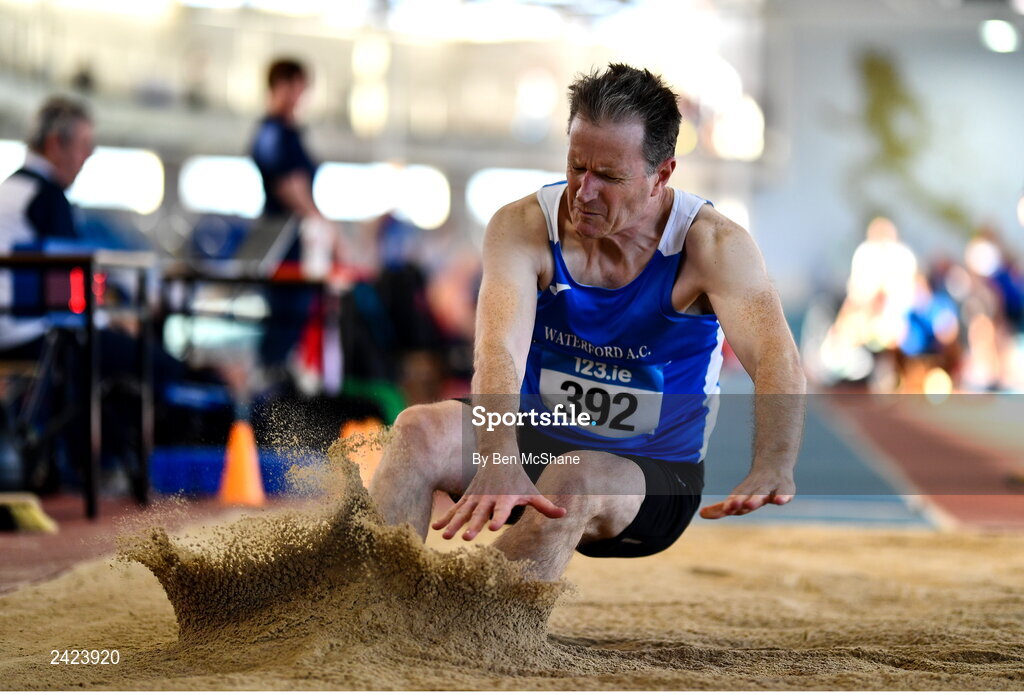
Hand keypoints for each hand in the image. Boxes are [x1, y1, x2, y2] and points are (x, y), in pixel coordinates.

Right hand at [431, 464, 565, 540]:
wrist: (498, 456)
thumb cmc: (518, 479)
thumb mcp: (531, 490)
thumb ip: (545, 505)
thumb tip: (565, 514)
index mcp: (505, 497)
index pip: (502, 510)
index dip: (498, 518)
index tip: (493, 527)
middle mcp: (488, 498)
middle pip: (480, 513)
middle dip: (472, 525)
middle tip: (466, 538)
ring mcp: (475, 497)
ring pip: (463, 512)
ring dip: (454, 523)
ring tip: (446, 537)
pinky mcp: (467, 498)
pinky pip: (455, 509)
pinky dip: (445, 518)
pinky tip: (436, 529)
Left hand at [699, 469, 794, 518]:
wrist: (774, 463)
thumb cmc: (753, 486)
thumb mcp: (738, 496)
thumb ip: (721, 507)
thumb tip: (700, 514)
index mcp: (743, 493)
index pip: (733, 500)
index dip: (727, 505)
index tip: (719, 510)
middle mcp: (754, 490)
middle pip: (745, 496)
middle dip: (737, 502)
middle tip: (728, 508)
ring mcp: (770, 488)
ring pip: (762, 493)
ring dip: (755, 499)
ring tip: (749, 504)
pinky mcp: (786, 488)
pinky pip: (785, 493)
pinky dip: (782, 497)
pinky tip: (779, 502)